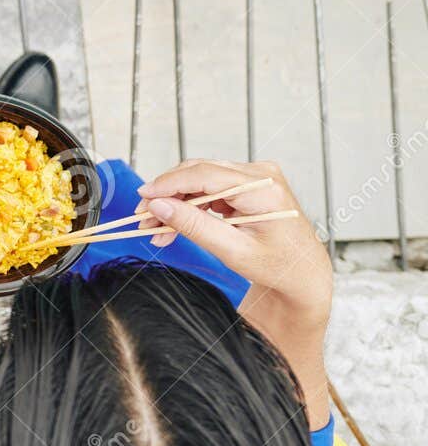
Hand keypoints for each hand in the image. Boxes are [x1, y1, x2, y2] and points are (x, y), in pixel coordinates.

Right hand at [137, 159, 330, 425]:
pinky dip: (189, 204)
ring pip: (199, 178)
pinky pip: (208, 186)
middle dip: (167, 196)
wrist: (302, 272)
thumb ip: (194, 226)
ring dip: (175, 201)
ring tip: (156, 230)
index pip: (204, 175)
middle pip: (198, 173)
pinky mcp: (247, 183)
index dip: (168, 184)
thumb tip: (158, 206)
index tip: (142, 198)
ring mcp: (255, 176)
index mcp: (263, 189)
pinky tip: (175, 224)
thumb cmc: (276, 266)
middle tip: (144, 221)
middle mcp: (260, 174)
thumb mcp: (232, 251)